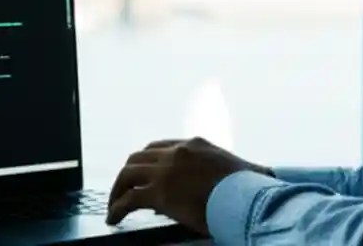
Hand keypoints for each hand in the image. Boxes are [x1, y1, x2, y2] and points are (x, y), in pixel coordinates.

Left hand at [106, 137, 273, 233]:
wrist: (247, 196)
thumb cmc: (248, 187)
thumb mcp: (231, 169)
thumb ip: (214, 171)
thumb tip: (209, 185)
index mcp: (195, 144)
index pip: (162, 147)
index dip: (150, 161)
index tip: (146, 173)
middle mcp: (177, 151)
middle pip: (140, 156)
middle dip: (129, 172)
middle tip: (124, 188)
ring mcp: (166, 170)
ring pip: (128, 173)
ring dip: (118, 188)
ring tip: (115, 204)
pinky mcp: (159, 193)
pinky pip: (128, 199)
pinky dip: (117, 208)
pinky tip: (114, 218)